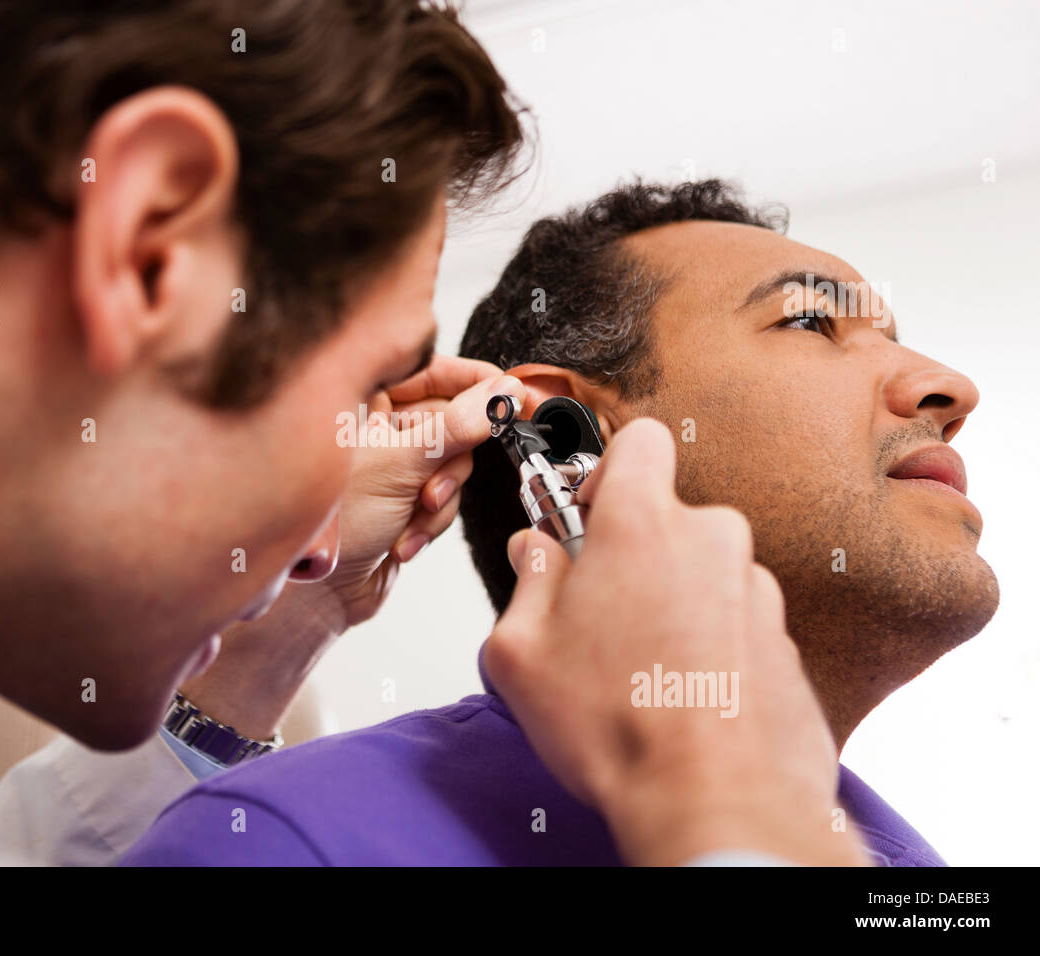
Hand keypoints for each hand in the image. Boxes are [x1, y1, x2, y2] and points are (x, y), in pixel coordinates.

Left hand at [312, 356, 527, 629]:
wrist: (316, 595)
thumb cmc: (332, 524)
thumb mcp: (399, 464)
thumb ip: (457, 425)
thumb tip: (503, 391)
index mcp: (365, 398)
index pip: (435, 370)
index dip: (475, 382)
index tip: (510, 396)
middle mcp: (379, 427)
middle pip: (455, 422)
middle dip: (450, 464)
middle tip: (433, 487)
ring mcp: (394, 466)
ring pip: (454, 466)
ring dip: (440, 501)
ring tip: (412, 518)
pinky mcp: (404, 502)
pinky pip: (444, 500)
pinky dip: (429, 524)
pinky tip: (402, 541)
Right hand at [483, 418, 870, 865]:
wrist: (717, 806)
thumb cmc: (621, 729)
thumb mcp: (521, 653)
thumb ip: (525, 582)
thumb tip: (535, 555)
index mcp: (645, 524)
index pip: (640, 442)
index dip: (606, 473)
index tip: (585, 519)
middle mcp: (714, 542)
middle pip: (667, 520)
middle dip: (631, 556)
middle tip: (595, 617)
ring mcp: (758, 593)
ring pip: (702, 574)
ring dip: (670, 605)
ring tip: (636, 672)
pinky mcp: (785, 643)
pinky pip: (734, 624)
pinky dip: (708, 647)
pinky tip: (678, 697)